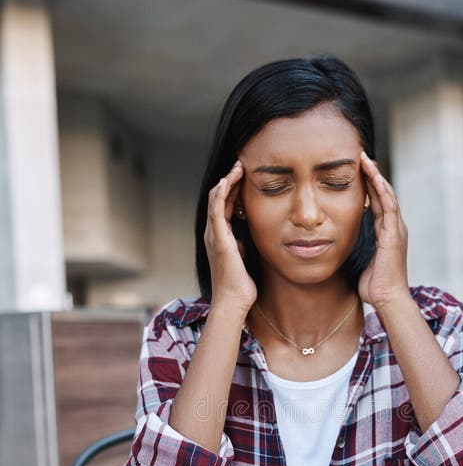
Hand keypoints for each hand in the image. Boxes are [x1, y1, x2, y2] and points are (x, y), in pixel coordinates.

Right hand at [204, 160, 256, 314]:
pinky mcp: (219, 239)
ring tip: (237, 166)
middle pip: (219, 198)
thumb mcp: (243, 258)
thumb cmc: (240, 284)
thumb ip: (241, 246)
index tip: (245, 175)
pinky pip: (216, 211)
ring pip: (216, 200)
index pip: (225, 205)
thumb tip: (244, 240)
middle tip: (241, 164)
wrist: (234, 301)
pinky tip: (227, 180)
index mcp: (220, 236)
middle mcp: (213, 233)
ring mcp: (214, 235)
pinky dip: (220, 194)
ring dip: (227, 181)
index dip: (233, 189)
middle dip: (230, 180)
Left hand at [357, 152, 409, 309]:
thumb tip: (339, 245)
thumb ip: (355, 249)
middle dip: (372, 175)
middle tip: (361, 156)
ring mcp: (396, 229)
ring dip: (376, 176)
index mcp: (387, 233)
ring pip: (387, 194)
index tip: (357, 171)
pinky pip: (388, 205)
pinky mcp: (394, 233)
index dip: (368, 186)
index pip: (377, 203)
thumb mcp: (361, 261)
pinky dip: (381, 189)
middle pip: (383, 194)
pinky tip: (373, 176)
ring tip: (365, 159)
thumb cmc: (374, 286)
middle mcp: (394, 228)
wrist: (388, 299)